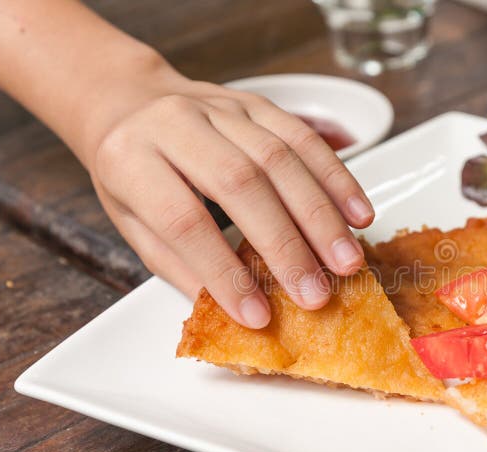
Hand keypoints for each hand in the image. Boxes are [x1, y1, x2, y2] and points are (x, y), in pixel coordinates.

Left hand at [85, 73, 373, 328]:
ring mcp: (222, 107)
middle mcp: (176, 123)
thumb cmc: (131, 172)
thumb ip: (179, 263)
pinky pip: (304, 137)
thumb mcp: (132, 223)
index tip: (256, 315)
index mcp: (131, 158)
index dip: (223, 271)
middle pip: (240, 183)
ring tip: (345, 261)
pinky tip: (357, 214)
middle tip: (316, 292)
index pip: (183, 220)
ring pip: (281, 157)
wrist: (129, 102)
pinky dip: (336, 178)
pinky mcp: (257, 104)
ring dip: (321, 215)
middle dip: (285, 245)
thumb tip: (233, 307)